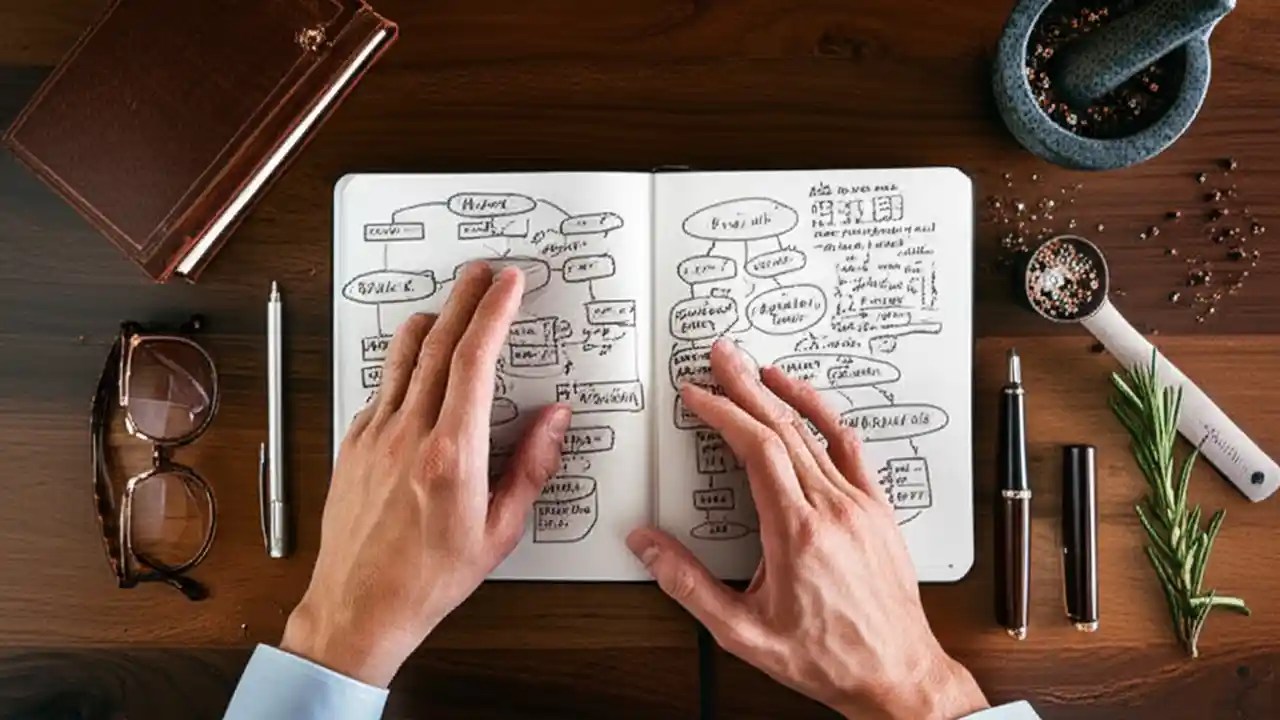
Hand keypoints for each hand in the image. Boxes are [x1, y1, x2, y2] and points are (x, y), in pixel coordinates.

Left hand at [281, 263, 571, 686]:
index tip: (508, 286)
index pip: (475, 361)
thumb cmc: (429, 578)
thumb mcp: (499, 531)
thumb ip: (530, 467)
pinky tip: (416, 365)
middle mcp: (408, 435)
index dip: (494, 313)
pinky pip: (382, 388)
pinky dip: (403, 364)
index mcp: (451, 454)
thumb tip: (554, 421)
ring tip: (447, 303)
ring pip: (401, 357)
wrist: (359, 607)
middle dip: (464, 299)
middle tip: (482, 273)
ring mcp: (374, 436)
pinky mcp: (353, 445)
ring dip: (429, 321)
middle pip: (438, 343)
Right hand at [627, 341, 987, 719]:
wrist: (895, 674)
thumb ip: (688, 585)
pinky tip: (808, 402)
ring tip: (754, 368)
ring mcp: (859, 505)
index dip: (721, 412)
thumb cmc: (827, 658)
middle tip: (719, 357)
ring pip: (814, 432)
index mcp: (796, 532)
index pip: (754, 449)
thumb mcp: (742, 632)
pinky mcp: (878, 509)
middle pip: (781, 428)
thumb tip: (648, 547)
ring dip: (780, 394)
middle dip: (743, 387)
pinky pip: (851, 449)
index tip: (696, 394)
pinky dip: (826, 417)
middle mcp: (832, 509)